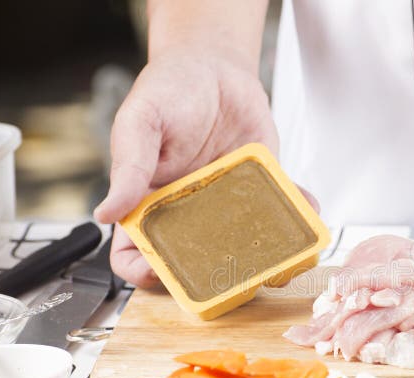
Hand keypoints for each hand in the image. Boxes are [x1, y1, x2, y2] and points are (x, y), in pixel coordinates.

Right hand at [94, 47, 279, 287]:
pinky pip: (279, 209)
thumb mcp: (140, 122)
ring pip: (245, 246)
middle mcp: (187, 212)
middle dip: (220, 276)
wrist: (214, 65)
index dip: (147, 274)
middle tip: (243, 271)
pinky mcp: (260, 187)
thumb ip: (129, 166)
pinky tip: (307, 207)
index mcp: (148, 204)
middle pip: (197, 263)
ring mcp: (226, 204)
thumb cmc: (168, 90)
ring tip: (286, 251)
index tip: (167, 276)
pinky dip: (298, 212)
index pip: (137, 255)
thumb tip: (106, 212)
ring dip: (269, 255)